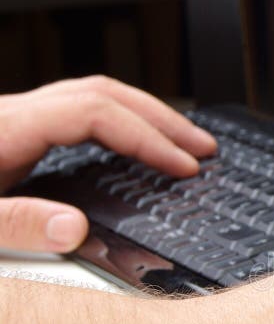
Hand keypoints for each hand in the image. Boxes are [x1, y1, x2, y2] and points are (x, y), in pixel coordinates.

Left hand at [0, 76, 215, 252]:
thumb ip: (16, 224)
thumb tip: (74, 228)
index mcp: (7, 127)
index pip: (96, 114)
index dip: (149, 138)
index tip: (185, 166)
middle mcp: (15, 115)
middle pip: (104, 95)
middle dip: (162, 120)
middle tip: (204, 147)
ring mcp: (16, 121)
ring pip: (94, 99)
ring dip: (145, 118)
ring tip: (181, 143)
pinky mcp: (14, 134)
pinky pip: (80, 115)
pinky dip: (121, 127)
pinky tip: (134, 149)